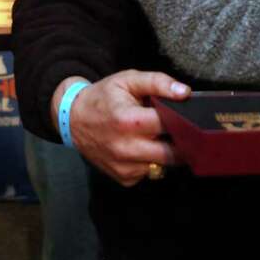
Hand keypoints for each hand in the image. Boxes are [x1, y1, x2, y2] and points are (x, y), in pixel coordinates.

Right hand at [51, 70, 189, 186]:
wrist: (74, 119)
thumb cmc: (104, 97)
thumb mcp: (128, 80)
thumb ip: (158, 82)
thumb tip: (184, 92)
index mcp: (129, 121)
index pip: (171, 125)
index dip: (182, 119)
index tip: (185, 116)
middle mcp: (127, 148)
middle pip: (172, 153)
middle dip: (180, 142)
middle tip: (180, 130)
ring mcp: (125, 167)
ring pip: (164, 166)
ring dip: (165, 153)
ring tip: (156, 137)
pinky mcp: (123, 178)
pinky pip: (149, 173)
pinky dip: (151, 162)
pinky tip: (142, 149)